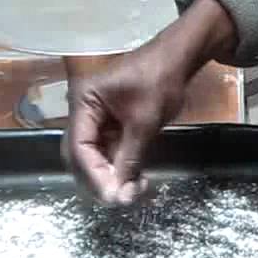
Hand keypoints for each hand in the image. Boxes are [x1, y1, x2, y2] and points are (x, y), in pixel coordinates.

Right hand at [64, 0, 236, 204]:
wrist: (178, 58)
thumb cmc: (160, 81)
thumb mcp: (145, 122)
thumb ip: (129, 157)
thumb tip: (119, 193)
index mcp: (84, 102)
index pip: (78, 147)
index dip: (93, 175)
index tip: (112, 196)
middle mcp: (84, 111)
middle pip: (80, 156)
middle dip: (99, 180)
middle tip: (122, 199)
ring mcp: (96, 118)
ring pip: (94, 157)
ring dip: (111, 177)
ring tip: (133, 192)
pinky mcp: (111, 124)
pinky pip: (108, 151)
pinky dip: (119, 167)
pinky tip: (135, 180)